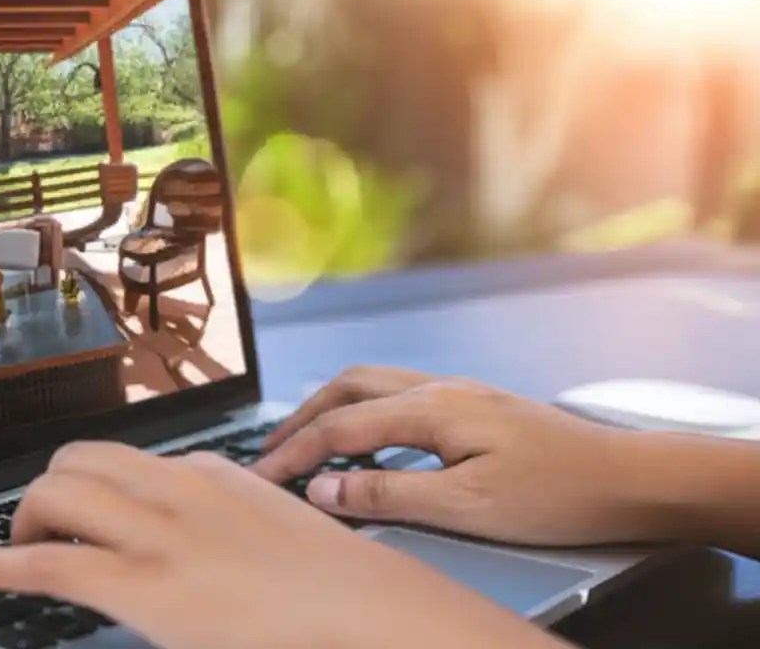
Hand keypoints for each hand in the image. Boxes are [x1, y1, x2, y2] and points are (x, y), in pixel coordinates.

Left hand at [0, 442, 563, 648]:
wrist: (378, 618)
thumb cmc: (339, 593)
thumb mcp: (278, 540)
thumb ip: (233, 527)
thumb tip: (209, 548)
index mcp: (214, 475)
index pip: (128, 460)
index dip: (88, 485)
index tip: (73, 502)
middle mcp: (180, 488)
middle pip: (79, 458)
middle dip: (46, 489)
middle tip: (40, 527)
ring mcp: (161, 533)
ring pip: (57, 491)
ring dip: (23, 516)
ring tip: (15, 548)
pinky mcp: (144, 585)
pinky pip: (44, 562)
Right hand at [254, 367, 649, 546]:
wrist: (629, 477)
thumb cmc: (556, 494)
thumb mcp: (466, 506)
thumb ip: (388, 494)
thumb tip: (323, 488)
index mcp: (432, 410)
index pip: (340, 428)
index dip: (294, 452)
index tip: (262, 477)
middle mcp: (439, 389)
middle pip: (348, 388)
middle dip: (302, 418)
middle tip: (272, 452)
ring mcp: (459, 392)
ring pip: (373, 383)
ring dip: (331, 408)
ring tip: (307, 440)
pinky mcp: (475, 404)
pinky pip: (398, 393)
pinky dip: (363, 409)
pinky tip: (368, 437)